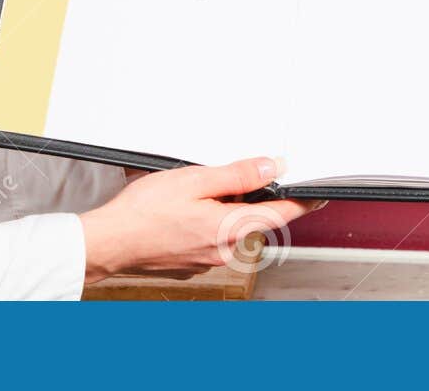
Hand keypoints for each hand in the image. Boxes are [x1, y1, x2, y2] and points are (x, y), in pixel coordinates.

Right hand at [78, 157, 321, 282]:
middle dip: (242, 196)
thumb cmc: (144, 213)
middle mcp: (224, 251)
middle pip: (251, 217)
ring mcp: (207, 260)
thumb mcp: (194, 180)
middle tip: (215, 177)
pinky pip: (210, 237)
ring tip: (186, 194)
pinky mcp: (192, 262)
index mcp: (230, 228)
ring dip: (219, 208)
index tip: (319, 193)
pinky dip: (203, 221)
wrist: (109, 242)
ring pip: (228, 226)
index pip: (281, 214)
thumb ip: (238, 175)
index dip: (303, 201)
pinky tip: (178, 211)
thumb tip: (271, 167)